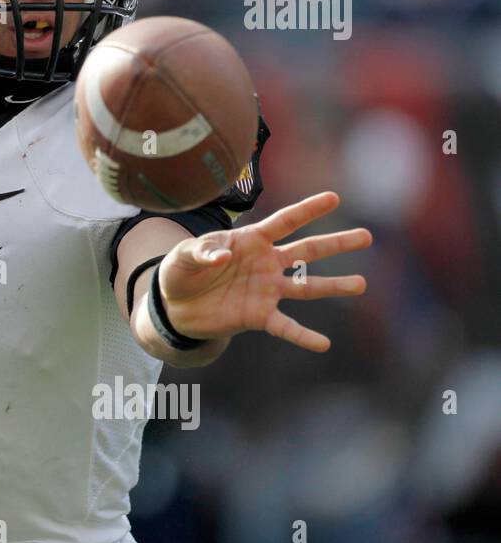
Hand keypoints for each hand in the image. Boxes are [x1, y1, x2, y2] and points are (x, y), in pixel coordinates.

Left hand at [158, 191, 370, 351]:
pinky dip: (303, 336)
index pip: (283, 222)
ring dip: (333, 286)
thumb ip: (203, 251)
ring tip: (360, 284)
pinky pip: (286, 327)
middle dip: (336, 243)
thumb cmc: (182, 271)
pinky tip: (323, 344)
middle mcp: (266, 264)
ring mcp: (266, 290)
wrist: (175, 305)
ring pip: (306, 286)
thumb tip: (224, 257)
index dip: (307, 210)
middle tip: (366, 236)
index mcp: (250, 240)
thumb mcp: (184, 255)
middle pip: (307, 251)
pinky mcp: (259, 316)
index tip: (333, 198)